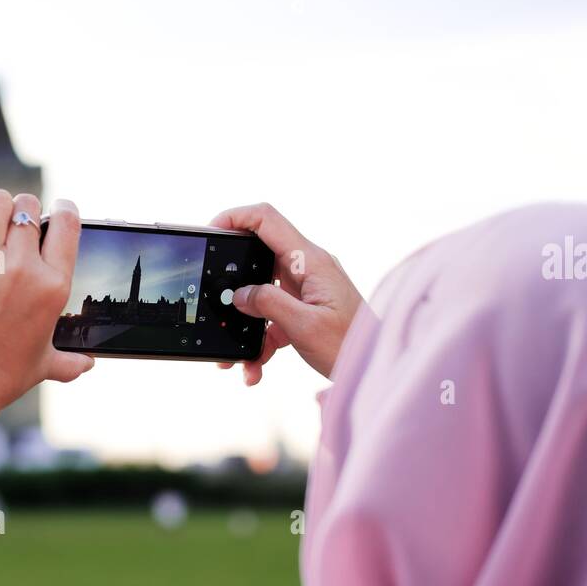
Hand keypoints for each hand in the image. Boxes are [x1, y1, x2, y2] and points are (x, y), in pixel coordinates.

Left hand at [0, 190, 93, 414]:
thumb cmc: (4, 376)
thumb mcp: (44, 365)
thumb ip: (70, 360)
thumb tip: (88, 364)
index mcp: (53, 287)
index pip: (68, 223)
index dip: (63, 209)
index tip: (56, 210)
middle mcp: (23, 267)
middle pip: (28, 207)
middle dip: (24, 211)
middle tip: (14, 227)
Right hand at [211, 203, 363, 383]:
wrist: (375, 368)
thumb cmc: (352, 346)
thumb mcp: (305, 327)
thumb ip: (269, 304)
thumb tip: (240, 295)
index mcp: (311, 261)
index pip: (266, 220)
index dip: (234, 218)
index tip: (211, 235)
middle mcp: (308, 268)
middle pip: (257, 258)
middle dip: (233, 285)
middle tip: (215, 306)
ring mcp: (306, 289)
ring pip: (262, 295)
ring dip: (245, 324)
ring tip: (236, 357)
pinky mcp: (305, 309)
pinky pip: (273, 318)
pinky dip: (261, 341)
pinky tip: (255, 367)